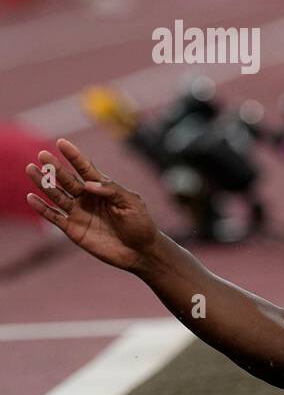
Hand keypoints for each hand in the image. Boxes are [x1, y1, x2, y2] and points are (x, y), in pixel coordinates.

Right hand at [25, 138, 162, 272]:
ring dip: (44, 183)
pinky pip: (54, 216)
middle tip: (42, 154)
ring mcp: (79, 212)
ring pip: (57, 195)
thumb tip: (88, 184)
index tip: (62, 143)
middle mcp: (87, 197)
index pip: (85, 168)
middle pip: (67, 179)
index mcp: (103, 188)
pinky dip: (42, 208)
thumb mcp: (132, 203)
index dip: (74, 156)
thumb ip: (112, 191)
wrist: (140, 251)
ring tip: (30, 169)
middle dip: (55, 167)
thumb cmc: (140, 224)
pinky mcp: (73, 228)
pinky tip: (31, 198)